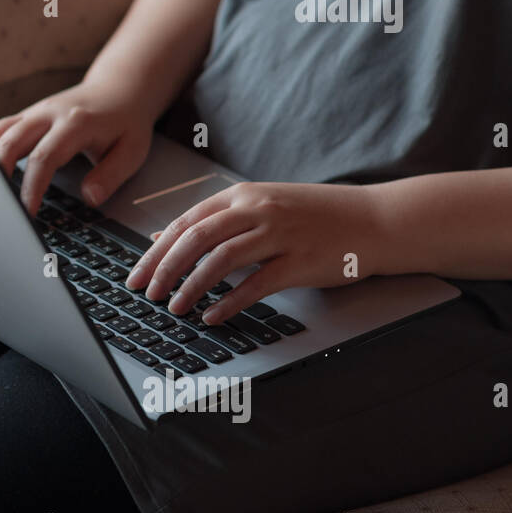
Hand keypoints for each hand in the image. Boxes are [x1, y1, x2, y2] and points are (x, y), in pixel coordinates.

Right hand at [0, 81, 155, 215]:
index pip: (44, 157)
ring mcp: (34, 112)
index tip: (27, 212)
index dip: (32, 187)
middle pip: (10, 140)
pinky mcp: (26, 115)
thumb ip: (111, 175)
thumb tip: (89, 198)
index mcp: (75, 123)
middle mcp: (48, 113)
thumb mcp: (132, 151)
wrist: (120, 89)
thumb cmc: (126, 122)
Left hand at [124, 181, 387, 323]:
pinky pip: (257, 283)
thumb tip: (163, 237)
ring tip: (175, 308)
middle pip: (196, 238)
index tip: (136, 274)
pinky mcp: (300, 260)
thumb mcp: (260, 208)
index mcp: (242, 196)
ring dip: (192, 286)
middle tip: (146, 293)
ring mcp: (280, 234)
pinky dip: (230, 301)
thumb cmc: (313, 216)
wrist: (374, 219)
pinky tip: (213, 316)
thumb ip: (214, 221)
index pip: (186, 222)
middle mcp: (257, 210)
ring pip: (221, 259)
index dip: (156, 250)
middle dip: (165, 268)